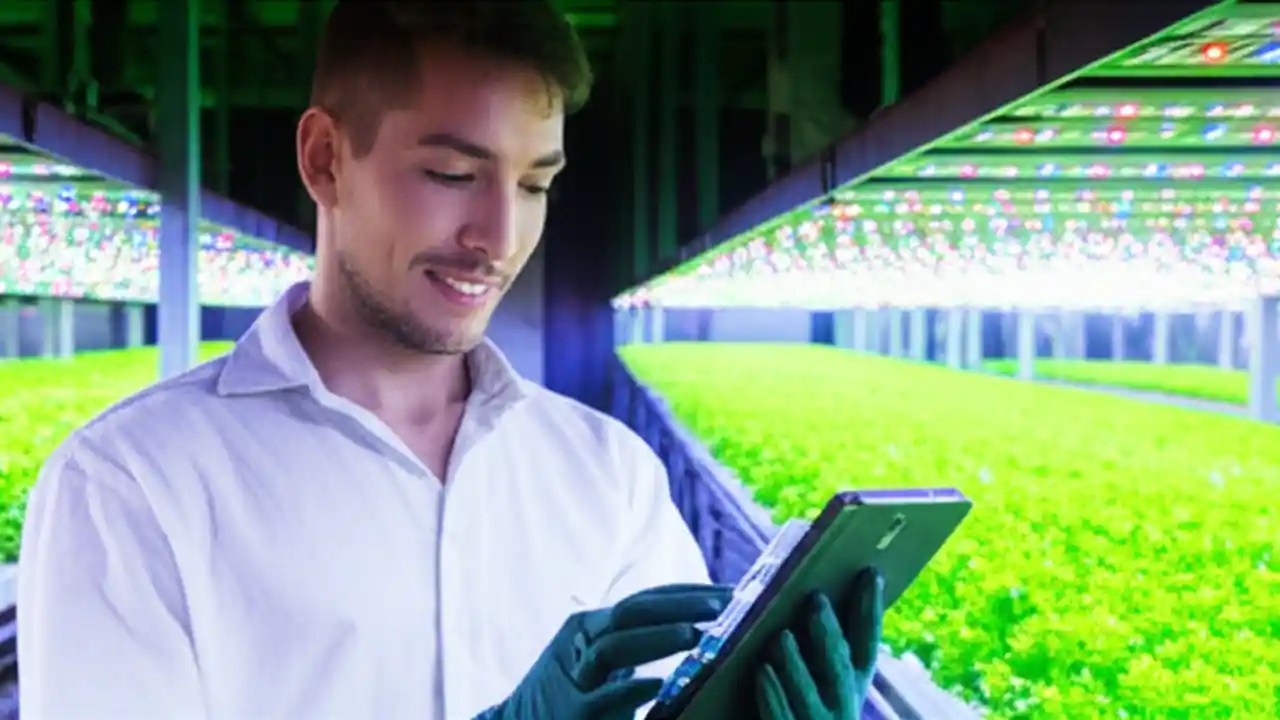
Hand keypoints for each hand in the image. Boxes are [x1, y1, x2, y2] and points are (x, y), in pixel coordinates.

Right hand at [479, 583, 732, 719]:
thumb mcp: (600, 666)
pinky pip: (600, 700)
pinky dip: (629, 691)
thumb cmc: (571, 699)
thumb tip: (697, 630)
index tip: (732, 591)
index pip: (644, 600)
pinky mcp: (571, 714)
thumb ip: (634, 645)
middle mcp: (581, 644)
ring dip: (656, 639)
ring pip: (614, 647)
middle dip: (679, 606)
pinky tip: (656, 686)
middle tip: (724, 605)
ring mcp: (575, 678)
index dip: (687, 592)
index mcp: (592, 628)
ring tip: (696, 635)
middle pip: (631, 612)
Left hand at [755, 568, 884, 719]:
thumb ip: (819, 649)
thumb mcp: (821, 684)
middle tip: (815, 598)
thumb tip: (810, 595)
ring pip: (811, 697)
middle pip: (841, 669)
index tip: (870, 573)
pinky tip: (761, 671)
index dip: (871, 610)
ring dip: (797, 666)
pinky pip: (782, 719)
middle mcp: (843, 709)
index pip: (867, 645)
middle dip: (829, 634)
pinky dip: (772, 696)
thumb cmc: (802, 711)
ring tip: (782, 636)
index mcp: (852, 688)